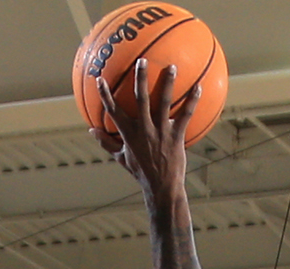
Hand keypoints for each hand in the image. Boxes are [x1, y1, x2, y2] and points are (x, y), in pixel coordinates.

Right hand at [92, 59, 199, 203]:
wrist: (161, 187)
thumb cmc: (141, 172)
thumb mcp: (121, 158)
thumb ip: (106, 142)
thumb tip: (91, 130)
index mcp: (128, 134)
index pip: (113, 110)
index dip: (105, 95)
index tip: (100, 78)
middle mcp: (144, 129)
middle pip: (140, 98)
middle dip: (140, 78)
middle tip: (142, 60)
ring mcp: (161, 132)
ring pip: (164, 102)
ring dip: (168, 83)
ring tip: (172, 66)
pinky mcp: (177, 136)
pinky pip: (186, 115)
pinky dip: (192, 101)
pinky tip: (198, 87)